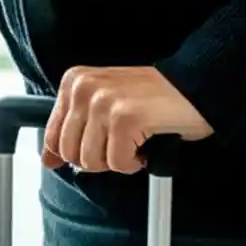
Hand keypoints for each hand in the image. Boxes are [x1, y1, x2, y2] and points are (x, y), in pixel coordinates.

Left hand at [43, 65, 212, 173]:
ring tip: (134, 141)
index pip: (52, 137)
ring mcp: (104, 103)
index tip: (95, 146)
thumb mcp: (104, 105)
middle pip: (70, 153)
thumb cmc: (153, 98)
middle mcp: (85, 89)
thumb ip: (73, 130)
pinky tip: (145, 144)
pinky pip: (117, 163)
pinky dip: (133, 162)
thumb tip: (48, 160)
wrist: (198, 86)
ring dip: (116, 160)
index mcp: (75, 82)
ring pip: (91, 161)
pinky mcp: (126, 118)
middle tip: (121, 143)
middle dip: (97, 157)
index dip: (73, 152)